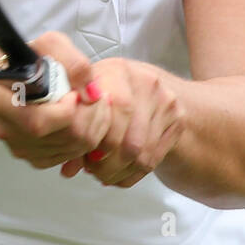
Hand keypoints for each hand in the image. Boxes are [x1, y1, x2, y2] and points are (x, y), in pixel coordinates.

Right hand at [0, 31, 110, 170]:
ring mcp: (21, 148)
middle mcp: (6, 129)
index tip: (72, 93)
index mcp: (0, 100)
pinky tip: (88, 117)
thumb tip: (91, 95)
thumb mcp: (52, 45)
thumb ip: (74, 63)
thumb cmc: (35, 59)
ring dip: (95, 124)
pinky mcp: (35, 158)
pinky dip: (90, 136)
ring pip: (72, 148)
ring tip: (94, 102)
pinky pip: (71, 156)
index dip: (64, 111)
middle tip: (94, 96)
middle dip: (90, 115)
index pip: (37, 121)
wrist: (25, 76)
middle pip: (62, 137)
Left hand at [59, 57, 184, 189]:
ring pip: (141, 154)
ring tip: (103, 174)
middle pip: (130, 139)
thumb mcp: (90, 99)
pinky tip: (119, 173)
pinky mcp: (177, 122)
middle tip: (92, 170)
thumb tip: (68, 169)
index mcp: (118, 71)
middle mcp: (146, 82)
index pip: (116, 109)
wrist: (152, 86)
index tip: (85, 154)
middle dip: (106, 163)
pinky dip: (132, 174)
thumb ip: (77, 129)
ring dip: (118, 172)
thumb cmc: (111, 92)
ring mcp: (166, 102)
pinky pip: (153, 159)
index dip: (99, 139)